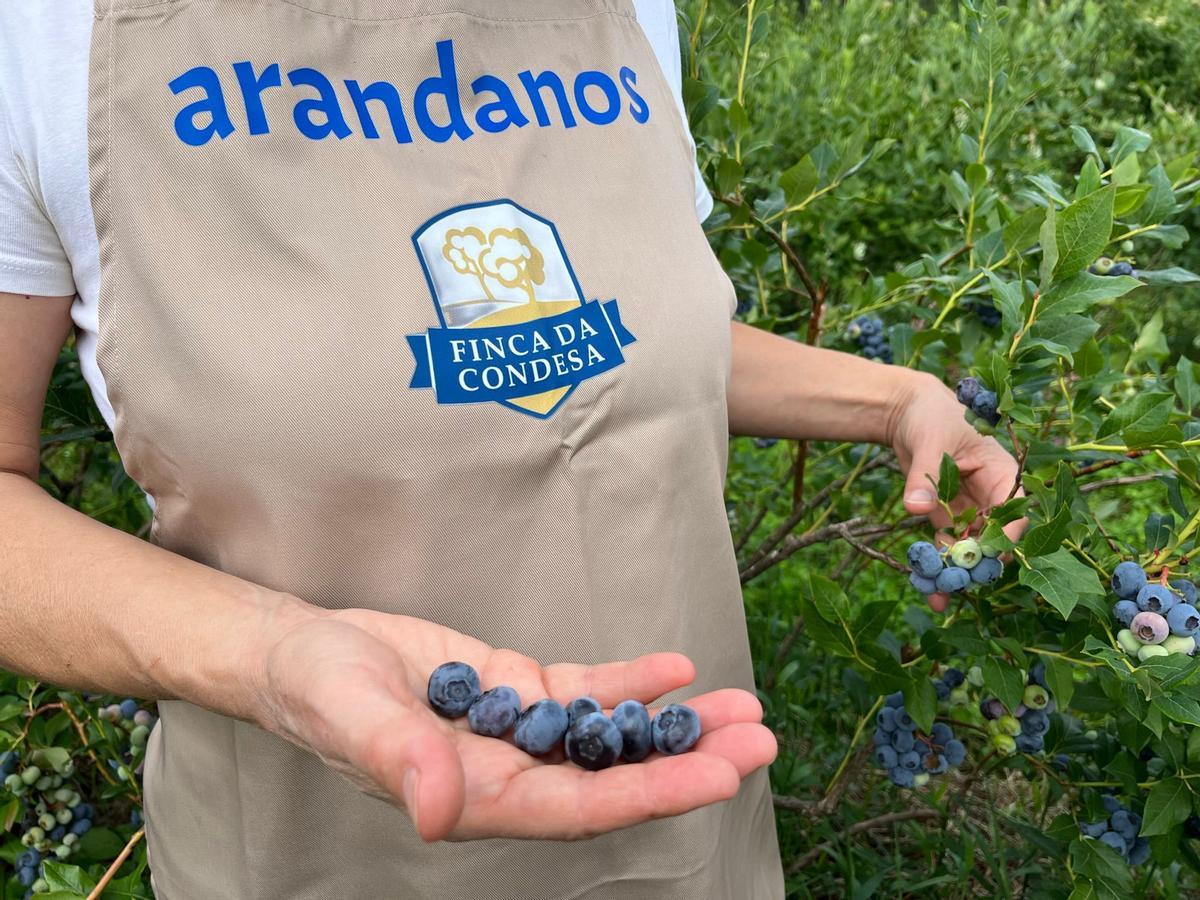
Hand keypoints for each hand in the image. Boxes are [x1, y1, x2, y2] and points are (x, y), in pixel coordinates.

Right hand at [253, 607, 776, 841]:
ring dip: (675, 724)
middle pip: (613, 775)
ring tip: (742, 709)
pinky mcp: (514, 691)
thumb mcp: (350, 715)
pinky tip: (675, 671)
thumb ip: (396, 758)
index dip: (650, 793)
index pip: (579, 806)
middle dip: (688, 759)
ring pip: (609, 735)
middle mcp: (507, 774)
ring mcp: (516, 734)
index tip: (718, 775)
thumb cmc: (316, 690)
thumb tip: (437, 811)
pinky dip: (629, 684)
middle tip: (759, 738)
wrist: (302, 655)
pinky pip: (584, 693)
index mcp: (475, 798)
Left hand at [888, 373, 1026, 611]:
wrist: (905, 412)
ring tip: (939, 595)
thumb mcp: (929, 440)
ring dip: (955, 572)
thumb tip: (916, 508)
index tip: (990, 557)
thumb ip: (924, 476)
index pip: (1014, 510)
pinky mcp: (945, 516)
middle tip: (958, 584)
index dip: (1006, 535)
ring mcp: (968, 509)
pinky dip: (937, 565)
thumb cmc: (931, 415)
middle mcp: (990, 496)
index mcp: (1001, 473)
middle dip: (977, 563)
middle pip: (992, 536)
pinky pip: (944, 546)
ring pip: (968, 548)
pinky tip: (928, 589)